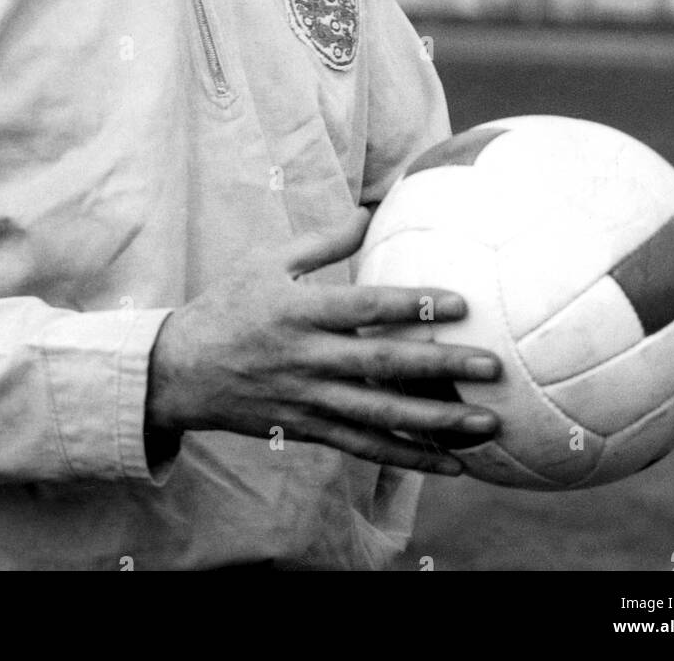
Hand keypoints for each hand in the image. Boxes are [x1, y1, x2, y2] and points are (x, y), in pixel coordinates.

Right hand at [145, 208, 500, 475]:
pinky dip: (409, 457)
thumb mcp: (268, 261)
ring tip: (486, 425)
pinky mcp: (310, 429)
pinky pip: (366, 447)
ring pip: (382, 416)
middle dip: (441, 369)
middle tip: (491, 367)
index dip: (414, 306)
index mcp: (301, 311)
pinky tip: (451, 463)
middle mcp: (309, 359)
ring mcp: (310, 399)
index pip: (367, 308)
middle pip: (383, 366)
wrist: (181, 371)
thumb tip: (371, 210)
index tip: (462, 304)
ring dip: (437, 424)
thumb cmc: (230, 305)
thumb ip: (323, 241)